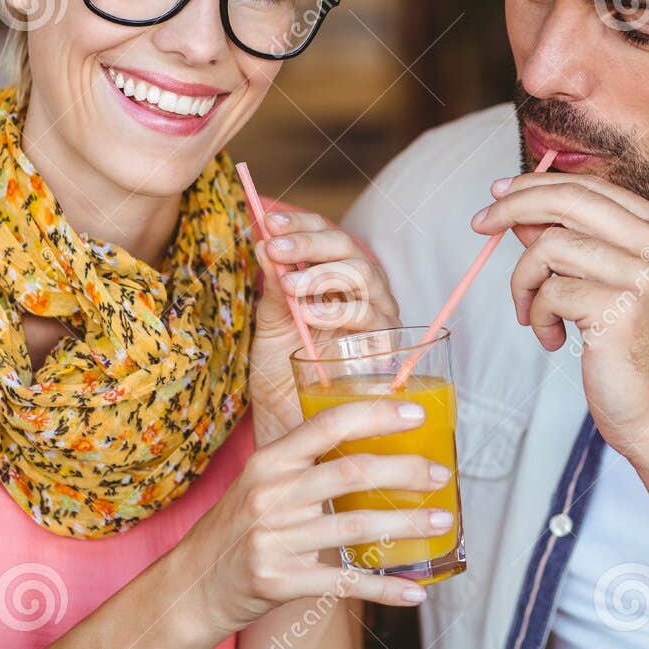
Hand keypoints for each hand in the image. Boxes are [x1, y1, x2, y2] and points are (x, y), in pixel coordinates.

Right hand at [179, 397, 451, 640]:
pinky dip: (385, 589)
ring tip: (441, 522)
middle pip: (351, 472)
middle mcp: (270, 495)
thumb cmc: (238, 527)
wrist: (192, 586)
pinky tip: (414, 591)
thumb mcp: (261, 482)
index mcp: (269, 461)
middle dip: (405, 470)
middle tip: (440, 473)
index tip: (417, 415)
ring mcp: (274, 540)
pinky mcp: (280, 581)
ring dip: (407, 525)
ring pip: (356, 528)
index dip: (376, 415)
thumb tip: (375, 445)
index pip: (328, 425)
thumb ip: (308, 464)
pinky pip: (344, 584)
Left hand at [248, 209, 399, 442]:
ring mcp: (377, 316)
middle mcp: (361, 292)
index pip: (327, 236)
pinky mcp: (386, 346)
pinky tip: (310, 312)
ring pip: (365, 275)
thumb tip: (262, 240)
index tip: (269, 222)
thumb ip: (272, 288)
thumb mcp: (271, 326)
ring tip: (291, 283)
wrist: (293, 427)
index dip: (302, 224)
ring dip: (325, 273)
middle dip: (311, 243)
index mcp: (334, 279)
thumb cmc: (282, 376)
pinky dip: (341, 310)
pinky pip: (372, 318)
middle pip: (349, 249)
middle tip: (276, 247)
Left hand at [472, 173, 648, 460]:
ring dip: (524, 283)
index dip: (536, 185)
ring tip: (534, 316)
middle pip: (568, 200)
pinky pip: (549, 292)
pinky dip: (538, 316)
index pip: (589, 187)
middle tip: (480, 224)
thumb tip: (522, 216)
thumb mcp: (612, 287)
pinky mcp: (619, 308)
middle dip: (512, 207)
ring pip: (549, 247)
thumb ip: (575, 246)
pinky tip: (552, 340)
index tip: (498, 194)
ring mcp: (642, 275)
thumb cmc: (639, 356)